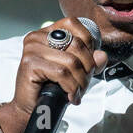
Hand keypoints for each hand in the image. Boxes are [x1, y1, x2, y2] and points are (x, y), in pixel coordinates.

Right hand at [6, 17, 107, 132]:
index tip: (88, 63)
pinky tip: (70, 96)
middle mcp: (37, 37)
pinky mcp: (30, 64)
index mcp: (46, 33)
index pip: (73, 23)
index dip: (88, 42)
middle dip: (87, 68)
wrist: (31, 109)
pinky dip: (71, 87)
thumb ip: (89, 61)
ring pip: (72, 61)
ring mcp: (32, 49)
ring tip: (77, 92)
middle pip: (77, 45)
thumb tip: (102, 56)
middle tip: (84, 84)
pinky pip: (62, 73)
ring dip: (80, 81)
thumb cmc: (51, 89)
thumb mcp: (75, 72)